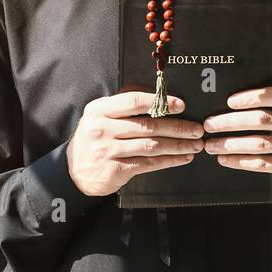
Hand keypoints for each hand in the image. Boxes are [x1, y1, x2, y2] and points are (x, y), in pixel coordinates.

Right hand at [66, 91, 204, 197]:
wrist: (74, 171)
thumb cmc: (94, 139)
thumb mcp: (100, 117)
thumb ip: (123, 108)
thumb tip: (162, 100)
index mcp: (99, 110)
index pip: (133, 101)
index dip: (159, 102)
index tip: (180, 105)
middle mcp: (102, 129)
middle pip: (147, 125)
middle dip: (177, 127)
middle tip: (197, 129)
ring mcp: (107, 151)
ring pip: (151, 145)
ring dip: (178, 145)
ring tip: (195, 144)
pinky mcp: (115, 170)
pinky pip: (148, 163)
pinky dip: (169, 161)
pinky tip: (182, 158)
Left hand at [201, 86, 271, 187]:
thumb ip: (268, 106)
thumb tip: (229, 104)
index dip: (251, 97)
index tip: (230, 102)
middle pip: (262, 120)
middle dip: (231, 122)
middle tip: (210, 125)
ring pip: (259, 143)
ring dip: (230, 144)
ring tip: (212, 145)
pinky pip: (261, 163)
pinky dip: (239, 161)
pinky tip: (225, 159)